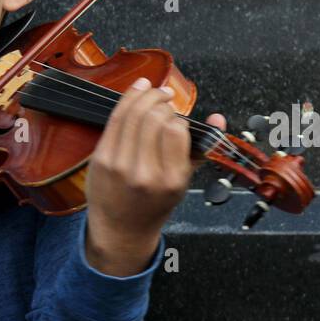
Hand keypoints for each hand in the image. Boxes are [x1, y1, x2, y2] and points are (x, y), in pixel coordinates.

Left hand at [83, 76, 225, 275]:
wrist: (121, 229)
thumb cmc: (154, 205)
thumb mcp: (183, 181)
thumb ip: (201, 148)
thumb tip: (218, 117)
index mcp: (171, 180)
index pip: (176, 130)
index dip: (179, 118)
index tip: (179, 119)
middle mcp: (145, 173)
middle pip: (154, 118)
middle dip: (163, 102)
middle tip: (166, 100)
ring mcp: (120, 165)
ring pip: (134, 115)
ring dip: (146, 96)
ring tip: (154, 92)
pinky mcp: (101, 159)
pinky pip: (115, 120)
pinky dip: (127, 99)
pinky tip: (137, 90)